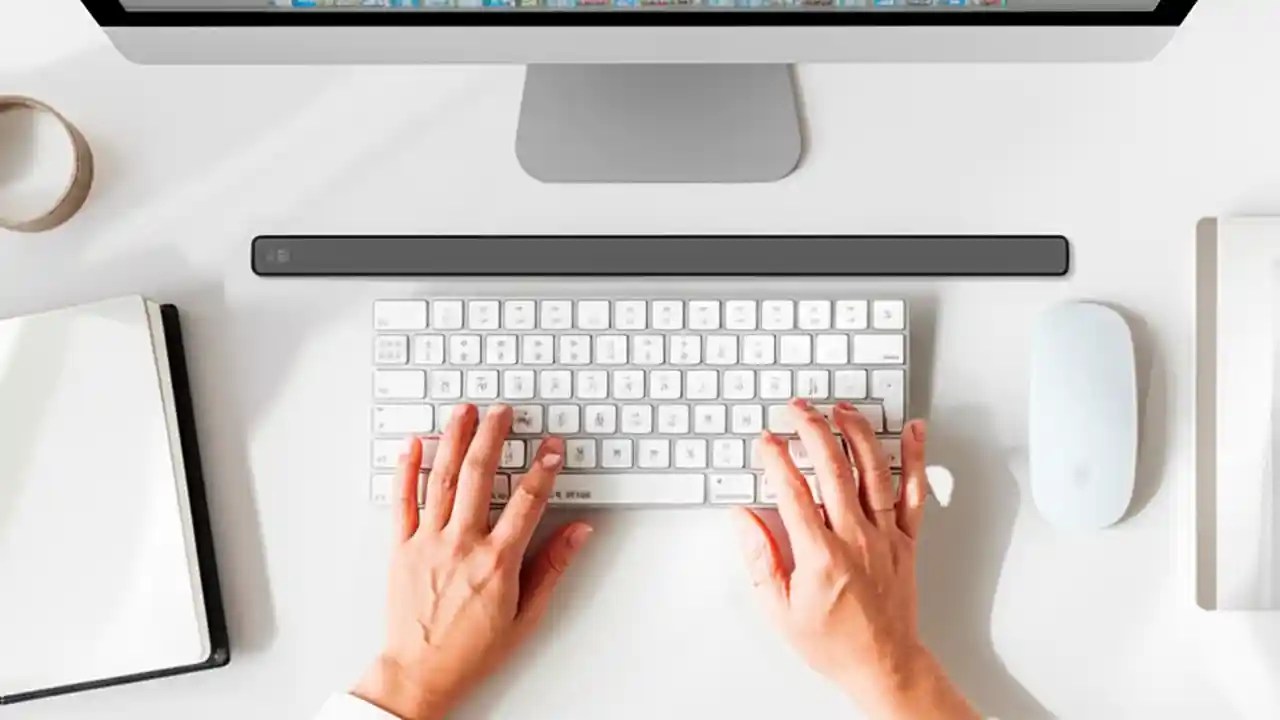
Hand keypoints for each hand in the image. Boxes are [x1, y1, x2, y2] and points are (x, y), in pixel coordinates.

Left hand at [353, 404, 591, 719]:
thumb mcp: (526, 614)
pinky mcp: (401, 548)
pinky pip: (402, 501)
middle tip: (503, 411)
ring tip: (465, 412)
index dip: (543, 468)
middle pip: (481, 476)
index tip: (551, 447)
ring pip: (443, 479)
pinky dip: (406, 470)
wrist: (419, 673)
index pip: (528, 501)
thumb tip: (579, 532)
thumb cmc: (472, 650)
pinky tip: (412, 445)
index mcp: (497, 562)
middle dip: (494, 436)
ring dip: (455, 440)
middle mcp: (461, 545)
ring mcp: (428, 543)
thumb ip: (553, 566)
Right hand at [734, 399, 976, 719]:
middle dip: (812, 431)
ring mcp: (886, 536)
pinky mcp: (907, 540)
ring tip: (841, 409)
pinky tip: (913, 431)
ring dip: (856, 433)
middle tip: (798, 410)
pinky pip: (915, 492)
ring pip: (874, 472)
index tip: (766, 440)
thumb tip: (742, 519)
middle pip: (833, 470)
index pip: (793, 492)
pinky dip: (916, 458)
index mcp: (820, 556)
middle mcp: (855, 539)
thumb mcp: (778, 610)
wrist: (883, 664)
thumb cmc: (832, 642)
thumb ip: (759, 559)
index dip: (776, 459)